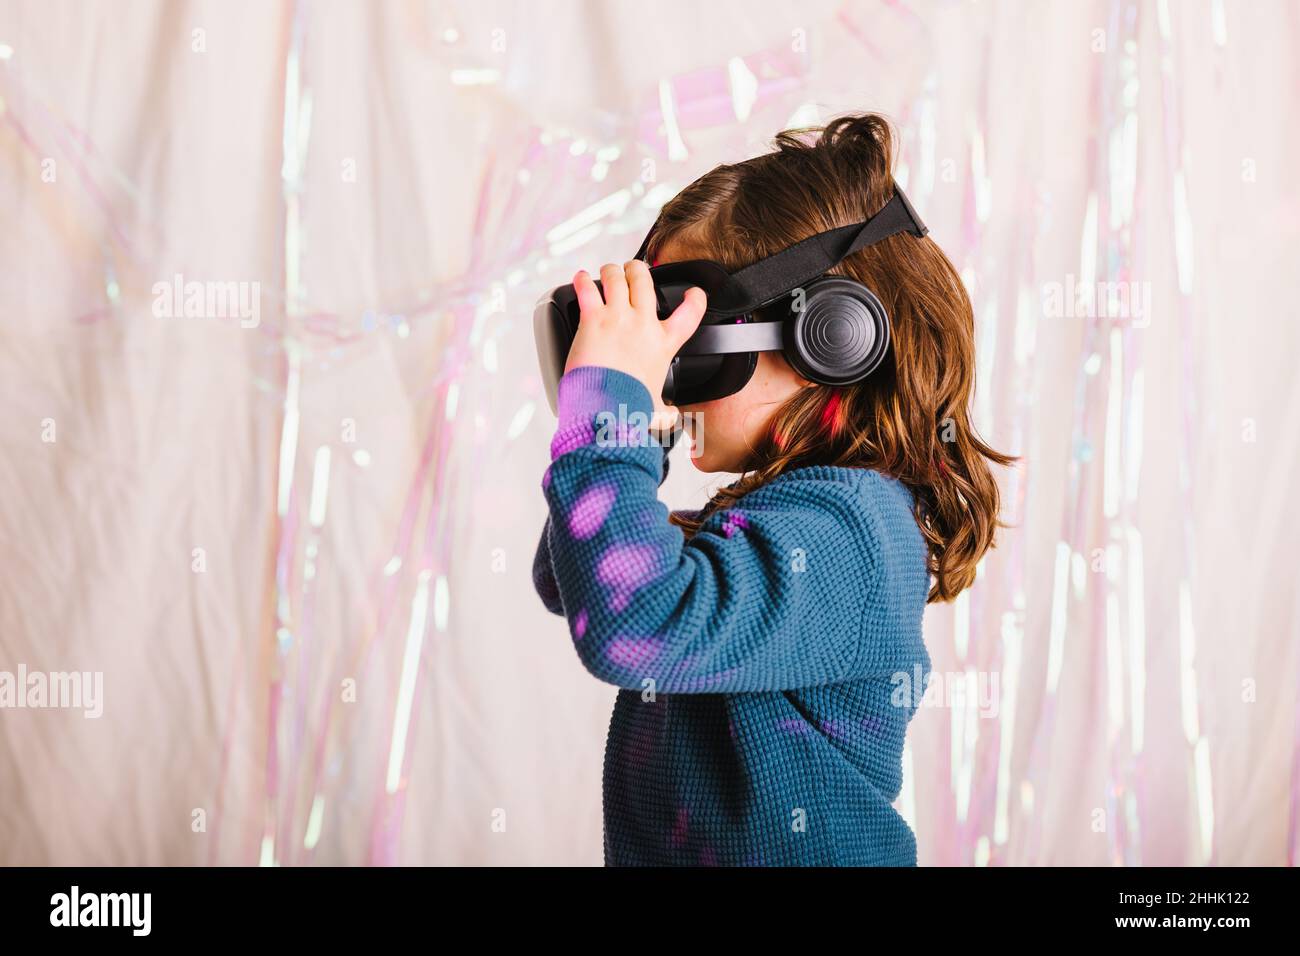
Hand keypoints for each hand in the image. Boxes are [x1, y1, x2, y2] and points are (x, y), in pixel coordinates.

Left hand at [563, 260, 706, 429]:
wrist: (606, 408)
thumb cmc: (630, 408)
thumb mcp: (657, 411)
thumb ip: (666, 412)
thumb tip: (672, 418)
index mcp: (662, 344)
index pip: (690, 314)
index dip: (696, 299)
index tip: (694, 292)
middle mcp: (642, 325)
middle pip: (644, 281)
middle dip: (638, 270)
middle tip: (632, 270)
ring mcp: (617, 319)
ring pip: (617, 278)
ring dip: (612, 270)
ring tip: (608, 271)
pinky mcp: (593, 320)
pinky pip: (588, 289)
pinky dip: (582, 280)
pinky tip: (580, 277)